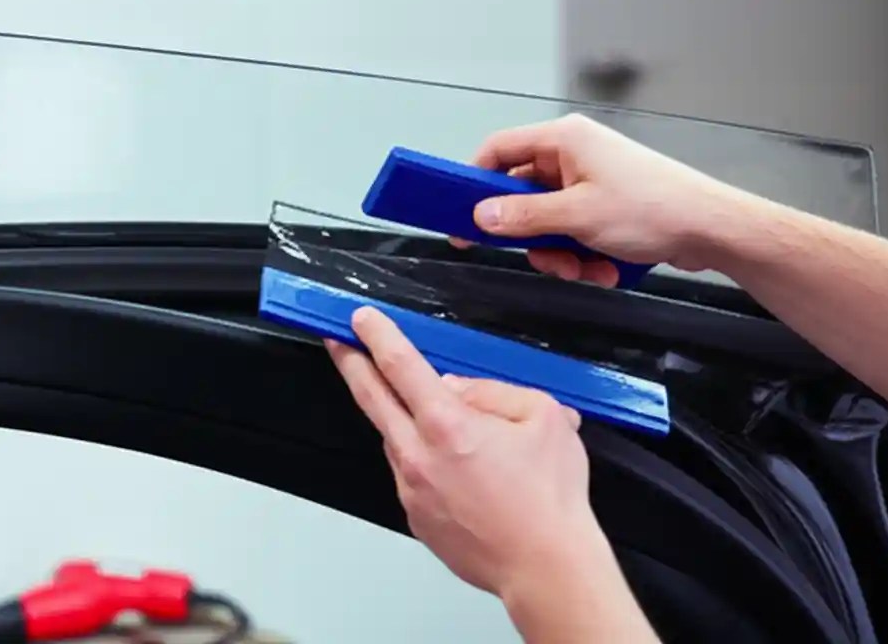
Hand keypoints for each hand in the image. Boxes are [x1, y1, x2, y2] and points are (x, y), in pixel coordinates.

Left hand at [325, 306, 599, 595]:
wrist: (546, 568)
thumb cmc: (549, 500)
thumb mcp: (542, 416)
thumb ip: (492, 392)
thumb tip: (457, 389)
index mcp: (448, 425)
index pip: (400, 365)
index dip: (377, 336)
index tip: (361, 320)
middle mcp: (418, 456)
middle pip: (372, 399)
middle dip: (351, 364)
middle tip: (338, 344)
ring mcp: (412, 490)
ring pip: (398, 440)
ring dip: (407, 422)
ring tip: (448, 427)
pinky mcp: (416, 517)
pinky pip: (412, 475)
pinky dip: (426, 462)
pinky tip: (461, 471)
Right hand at [469, 113, 741, 285]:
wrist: (711, 228)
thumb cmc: (652, 209)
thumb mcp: (577, 216)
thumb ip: (523, 217)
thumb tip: (482, 216)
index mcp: (564, 141)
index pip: (499, 149)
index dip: (474, 181)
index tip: (462, 215)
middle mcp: (575, 155)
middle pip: (522, 194)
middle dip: (531, 235)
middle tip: (539, 258)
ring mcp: (592, 181)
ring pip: (548, 221)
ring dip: (560, 253)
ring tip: (584, 268)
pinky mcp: (606, 205)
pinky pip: (574, 232)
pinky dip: (583, 255)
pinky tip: (605, 268)